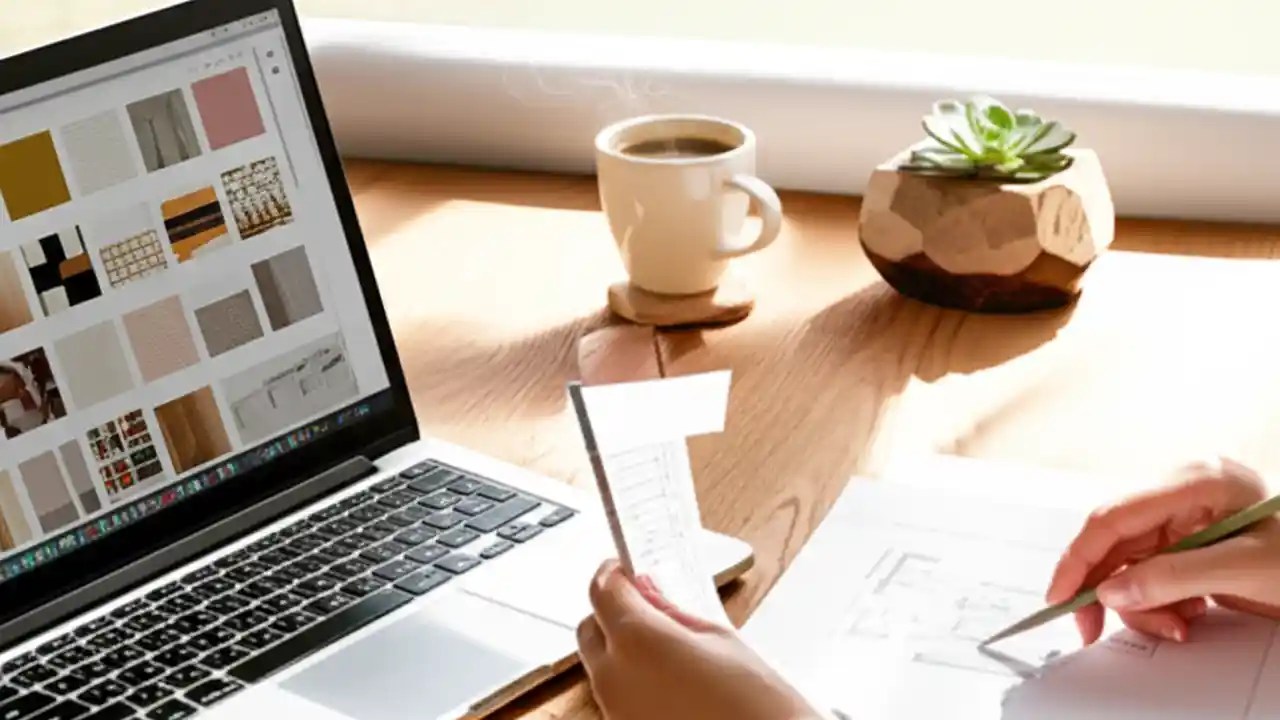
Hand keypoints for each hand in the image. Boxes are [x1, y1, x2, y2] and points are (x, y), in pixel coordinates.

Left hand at [577, 560, 822, 719]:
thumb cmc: (758, 706)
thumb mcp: (721, 640)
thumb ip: (674, 613)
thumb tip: (649, 595)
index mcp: (638, 641)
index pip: (602, 589)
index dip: (614, 572)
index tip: (627, 568)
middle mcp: (615, 678)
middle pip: (590, 629)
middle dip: (612, 611)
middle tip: (648, 604)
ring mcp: (615, 711)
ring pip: (601, 665)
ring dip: (621, 648)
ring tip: (667, 647)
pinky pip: (616, 696)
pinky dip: (632, 681)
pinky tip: (669, 680)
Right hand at [1046, 457, 1279, 644]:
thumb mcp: (1243, 570)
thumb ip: (1173, 579)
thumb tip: (1111, 591)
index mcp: (1195, 481)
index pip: (1113, 516)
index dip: (1079, 557)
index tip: (1060, 596)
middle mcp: (1182, 494)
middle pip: (1114, 543)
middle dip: (1109, 589)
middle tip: (1092, 628)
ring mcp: (1184, 518)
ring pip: (1127, 565)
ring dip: (1141, 604)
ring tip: (1176, 626)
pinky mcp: (1187, 542)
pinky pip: (1148, 574)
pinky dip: (1158, 604)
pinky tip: (1186, 615)